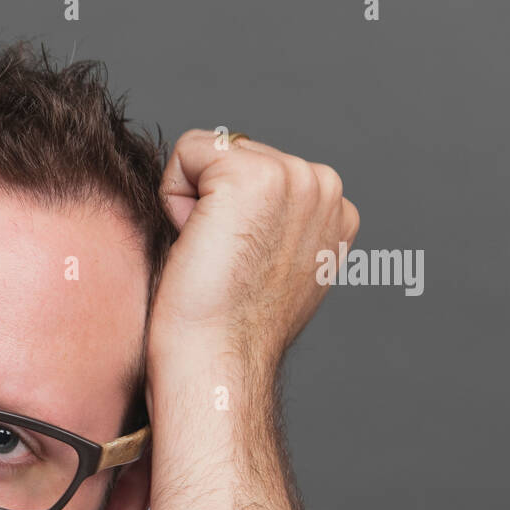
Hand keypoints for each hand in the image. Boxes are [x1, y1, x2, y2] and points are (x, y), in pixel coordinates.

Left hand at [147, 129, 359, 383]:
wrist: (215, 359)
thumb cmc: (226, 329)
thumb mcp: (272, 268)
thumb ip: (276, 226)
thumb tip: (250, 211)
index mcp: (335, 210)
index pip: (255, 169)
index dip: (228, 216)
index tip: (237, 266)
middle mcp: (324, 187)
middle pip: (232, 154)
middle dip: (211, 204)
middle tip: (219, 264)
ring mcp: (295, 177)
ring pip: (210, 152)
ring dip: (193, 203)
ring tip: (211, 256)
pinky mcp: (253, 176)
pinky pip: (188, 150)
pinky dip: (173, 196)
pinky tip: (196, 243)